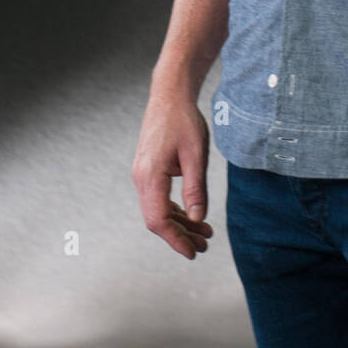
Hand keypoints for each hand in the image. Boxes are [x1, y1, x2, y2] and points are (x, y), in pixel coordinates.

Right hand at [132, 93, 213, 258]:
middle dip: (181, 235)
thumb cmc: (184, 120)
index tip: (194, 252)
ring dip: (180, 223)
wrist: (170, 95)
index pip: (158, 219)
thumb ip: (196, 188)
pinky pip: (159, 198)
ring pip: (158, 209)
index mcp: (150, 175)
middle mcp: (141, 178)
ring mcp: (143, 174)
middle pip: (157, 219)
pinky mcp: (148, 170)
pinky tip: (192, 215)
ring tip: (204, 233)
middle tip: (205, 245)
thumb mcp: (196, 155)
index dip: (176, 239)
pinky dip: (175, 210)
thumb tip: (198, 218)